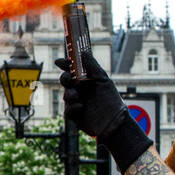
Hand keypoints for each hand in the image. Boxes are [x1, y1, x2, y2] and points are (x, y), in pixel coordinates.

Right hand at [55, 50, 151, 173]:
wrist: (114, 122)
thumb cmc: (112, 100)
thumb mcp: (103, 80)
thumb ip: (92, 66)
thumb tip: (83, 52)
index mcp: (87, 82)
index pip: (73, 71)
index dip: (65, 65)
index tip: (60, 61)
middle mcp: (81, 91)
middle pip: (65, 81)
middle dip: (64, 79)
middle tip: (69, 80)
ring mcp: (77, 103)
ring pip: (65, 95)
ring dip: (70, 94)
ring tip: (77, 97)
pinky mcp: (75, 116)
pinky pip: (67, 110)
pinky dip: (72, 107)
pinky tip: (81, 108)